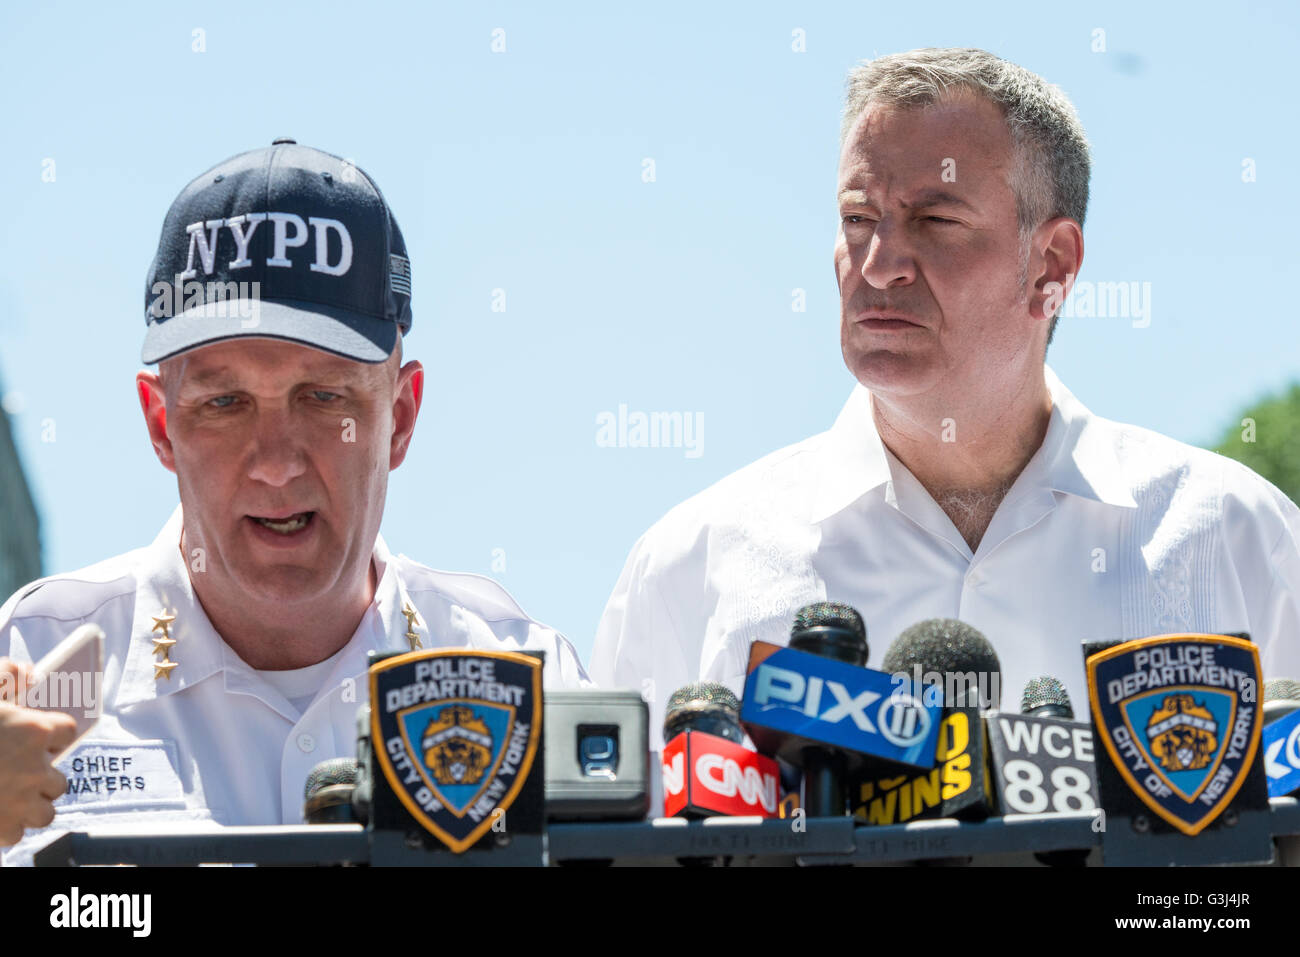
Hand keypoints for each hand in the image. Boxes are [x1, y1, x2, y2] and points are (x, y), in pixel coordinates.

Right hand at [0, 658, 76, 847]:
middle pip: (59, 780)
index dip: (52, 735)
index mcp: (34, 729)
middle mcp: (35, 768)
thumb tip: (29, 672)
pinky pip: (17, 833)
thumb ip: (6, 675)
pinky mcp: (2, 829)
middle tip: (18, 772)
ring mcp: (20, 801)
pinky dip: (6, 827)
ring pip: (45, 812)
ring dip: (30, 806)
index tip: (39, 738)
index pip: (67, 732)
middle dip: (40, 777)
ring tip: (10, 797)